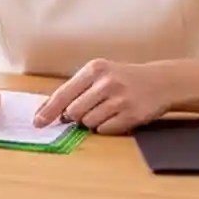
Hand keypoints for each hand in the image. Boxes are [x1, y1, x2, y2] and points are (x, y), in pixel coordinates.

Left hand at [33, 58, 168, 134]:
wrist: (160, 81)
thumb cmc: (123, 78)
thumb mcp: (99, 74)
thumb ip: (76, 89)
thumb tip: (48, 110)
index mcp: (94, 69)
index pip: (63, 93)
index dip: (48, 110)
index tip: (38, 122)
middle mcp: (106, 82)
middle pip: (74, 112)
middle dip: (76, 116)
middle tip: (88, 109)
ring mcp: (120, 99)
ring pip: (88, 123)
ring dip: (92, 122)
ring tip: (106, 109)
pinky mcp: (132, 115)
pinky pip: (105, 130)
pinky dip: (106, 127)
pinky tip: (117, 116)